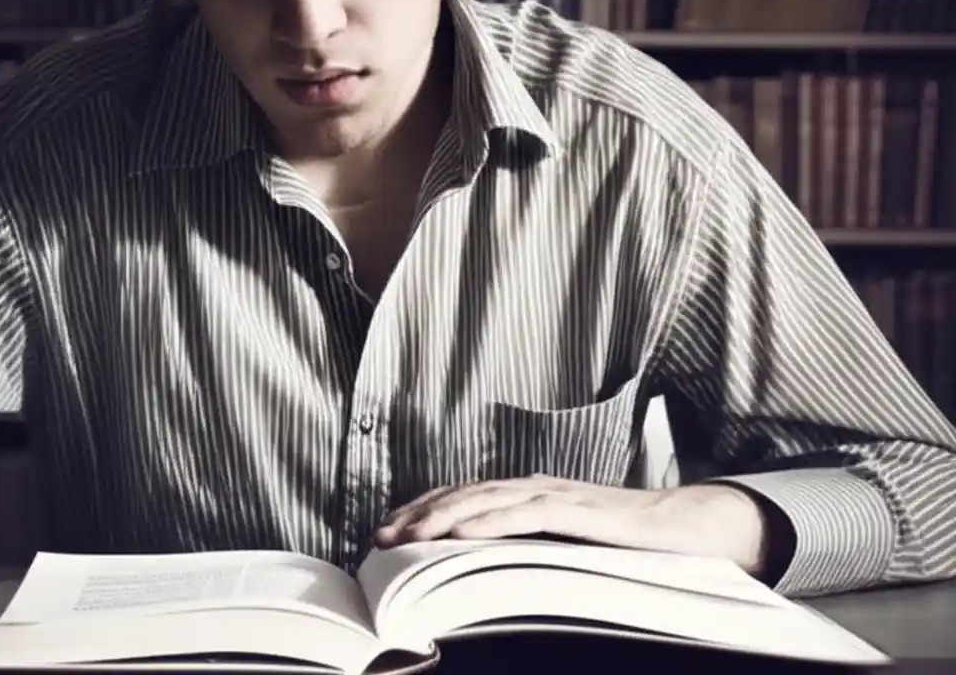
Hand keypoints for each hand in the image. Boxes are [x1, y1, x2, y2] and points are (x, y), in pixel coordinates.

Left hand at [373, 476, 772, 575]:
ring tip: (406, 534)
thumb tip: (481, 579)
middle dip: (417, 514)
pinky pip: (526, 513)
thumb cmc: (626, 542)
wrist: (690, 526)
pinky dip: (490, 519)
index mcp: (527, 497)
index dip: (421, 512)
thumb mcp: (565, 550)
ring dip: (441, 515)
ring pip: (486, 499)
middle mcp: (534, 489)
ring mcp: (556, 496)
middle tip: (378, 536)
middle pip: (462, 495)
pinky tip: (462, 530)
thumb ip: (528, 552)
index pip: (462, 499)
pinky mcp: (579, 511)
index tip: (385, 532)